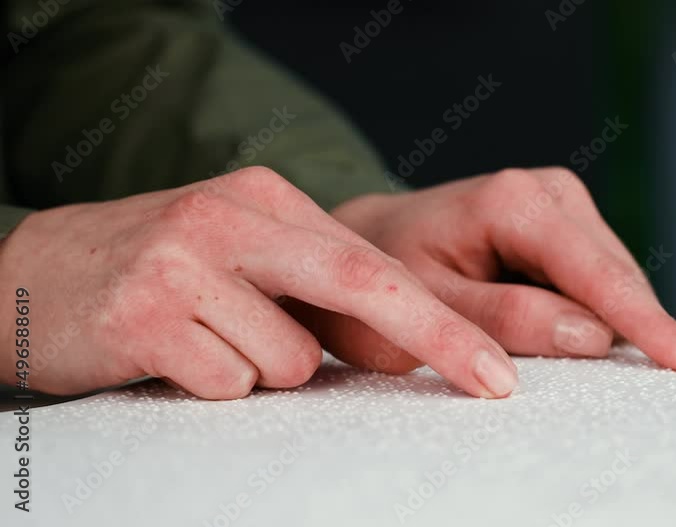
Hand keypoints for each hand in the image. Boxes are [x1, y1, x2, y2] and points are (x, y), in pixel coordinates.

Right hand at [0, 168, 518, 398]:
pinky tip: (173, 359)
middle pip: (361, 285)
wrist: (28, 276)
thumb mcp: (239, 259)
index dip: (443, 321)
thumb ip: (312, 290)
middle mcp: (228, 216)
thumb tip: (404, 342)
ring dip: (263, 373)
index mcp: (263, 199)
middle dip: (438, 341)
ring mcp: (183, 261)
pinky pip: (228, 383)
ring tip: (209, 345)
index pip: (375, 264)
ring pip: (288, 361)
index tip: (497, 369)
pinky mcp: (143, 313)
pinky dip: (214, 387)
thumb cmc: (158, 276)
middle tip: (493, 384)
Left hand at [315, 167, 675, 378]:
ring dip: (605, 323)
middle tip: (609, 372)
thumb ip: (506, 320)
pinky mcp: (567, 223)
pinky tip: (564, 328)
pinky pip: (599, 280)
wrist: (367, 245)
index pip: (598, 276)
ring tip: (550, 341)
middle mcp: (550, 190)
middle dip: (627, 331)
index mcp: (515, 202)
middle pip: (616, 279)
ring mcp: (562, 202)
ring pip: (614, 281)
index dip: (648, 325)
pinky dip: (593, 312)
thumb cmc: (385, 277)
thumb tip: (592, 337)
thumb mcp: (430, 307)